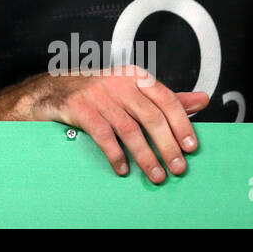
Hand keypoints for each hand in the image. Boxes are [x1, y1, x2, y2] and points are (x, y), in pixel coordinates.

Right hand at [27, 67, 206, 182]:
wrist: (50, 90)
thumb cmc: (96, 93)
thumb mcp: (131, 90)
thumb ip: (165, 98)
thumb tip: (202, 100)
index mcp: (134, 76)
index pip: (166, 99)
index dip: (182, 124)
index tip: (191, 147)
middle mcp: (117, 82)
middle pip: (150, 116)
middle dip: (167, 145)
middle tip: (177, 168)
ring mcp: (97, 94)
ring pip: (129, 129)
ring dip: (145, 156)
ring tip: (155, 175)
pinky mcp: (79, 108)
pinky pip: (103, 134)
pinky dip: (115, 154)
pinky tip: (123, 168)